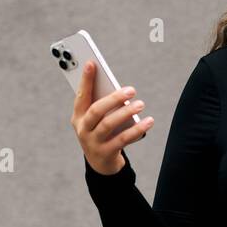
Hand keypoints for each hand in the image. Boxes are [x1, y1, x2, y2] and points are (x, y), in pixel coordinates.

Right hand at [71, 60, 154, 174]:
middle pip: (96, 110)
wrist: (100, 163)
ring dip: (126, 113)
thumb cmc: (100, 133)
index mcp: (78, 116)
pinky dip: (136, 130)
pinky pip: (123, 139)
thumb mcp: (97, 120)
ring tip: (141, 104)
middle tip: (131, 90)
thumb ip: (103, 104)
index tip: (92, 63)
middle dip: (113, 98)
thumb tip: (120, 91)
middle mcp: (83, 129)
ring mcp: (93, 143)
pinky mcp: (106, 153)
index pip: (81, 95)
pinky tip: (148, 121)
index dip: (85, 80)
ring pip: (109, 125)